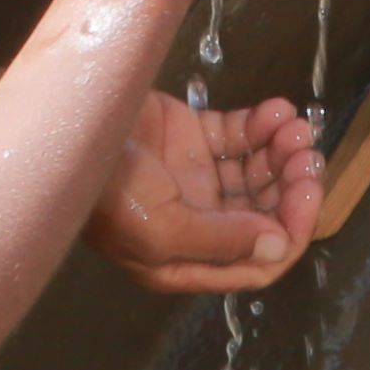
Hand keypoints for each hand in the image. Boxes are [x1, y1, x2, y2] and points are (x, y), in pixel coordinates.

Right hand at [87, 94, 324, 292]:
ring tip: (293, 126)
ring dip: (282, 152)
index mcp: (188, 260)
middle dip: (291, 186)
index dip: (290, 230)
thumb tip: (278, 245)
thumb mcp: (161, 229)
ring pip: (258, 172)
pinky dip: (264, 124)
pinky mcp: (192, 137)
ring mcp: (196, 178)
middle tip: (306, 154)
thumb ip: (222, 240)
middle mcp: (198, 222)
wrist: (62, 127)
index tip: (307, 193)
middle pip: (264, 212)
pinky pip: (240, 136)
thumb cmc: (105, 192)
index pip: (258, 260)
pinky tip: (275, 109)